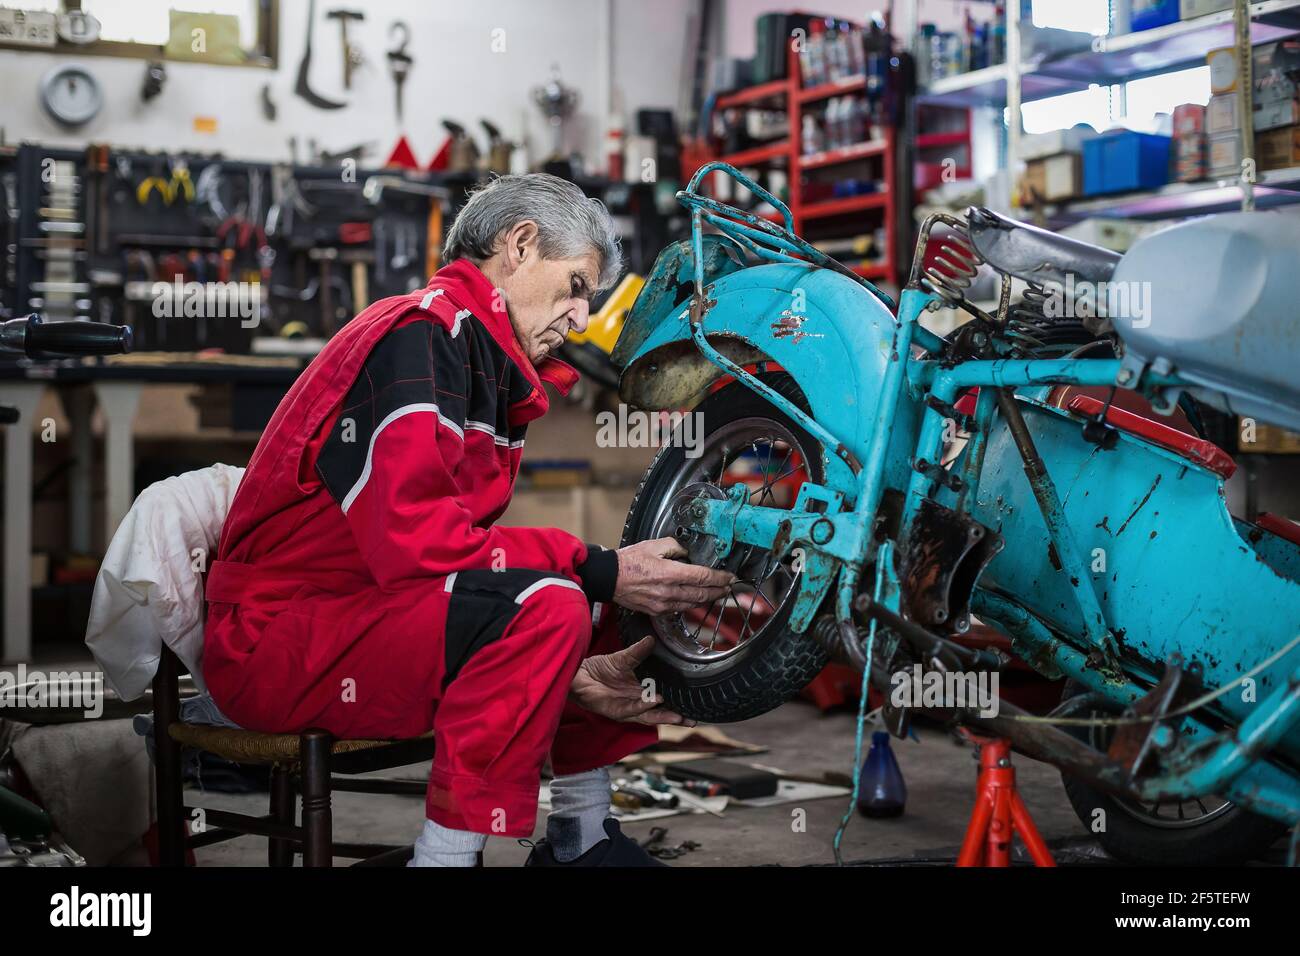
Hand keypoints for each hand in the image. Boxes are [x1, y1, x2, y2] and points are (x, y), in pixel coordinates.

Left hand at [569, 636, 695, 725]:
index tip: (694, 706)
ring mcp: (624, 708)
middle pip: (658, 714)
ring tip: (676, 714)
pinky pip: (630, 709)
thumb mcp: (624, 658)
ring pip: (646, 715)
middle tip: (691, 719)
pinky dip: (642, 706)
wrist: (578, 673)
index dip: (677, 704)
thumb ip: (638, 651)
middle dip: (674, 718)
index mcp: (640, 692)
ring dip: (660, 715)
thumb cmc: (600, 669)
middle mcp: (634, 703)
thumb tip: (652, 639)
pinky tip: (653, 701)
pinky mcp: (613, 710)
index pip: (662, 701)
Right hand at [613, 537, 734, 615]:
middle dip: (718, 591)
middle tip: (728, 587)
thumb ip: (676, 546)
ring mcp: (662, 604)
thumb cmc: (628, 561)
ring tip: (717, 593)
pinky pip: (680, 609)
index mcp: (669, 573)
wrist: (609, 579)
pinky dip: (692, 604)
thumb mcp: (654, 545)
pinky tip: (696, 599)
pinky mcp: (657, 611)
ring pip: (693, 604)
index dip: (720, 578)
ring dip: (707, 599)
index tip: (730, 577)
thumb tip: (688, 553)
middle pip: (702, 594)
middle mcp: (668, 591)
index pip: (702, 577)